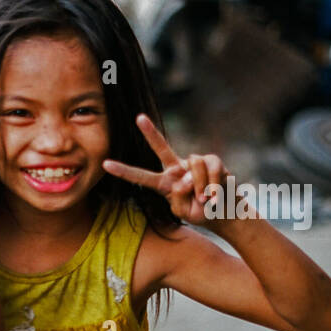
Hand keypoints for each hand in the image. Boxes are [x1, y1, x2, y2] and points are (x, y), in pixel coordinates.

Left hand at [102, 114, 230, 225]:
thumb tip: (184, 178)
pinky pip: (210, 167)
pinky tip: (215, 194)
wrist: (225, 212)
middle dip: (150, 132)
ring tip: (205, 200)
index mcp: (164, 184)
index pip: (141, 177)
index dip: (124, 171)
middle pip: (161, 148)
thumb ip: (179, 198)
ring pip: (193, 167)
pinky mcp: (211, 160)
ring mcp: (193, 163)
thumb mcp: (185, 212)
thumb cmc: (202, 213)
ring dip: (201, 187)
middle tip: (138, 117)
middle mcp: (176, 169)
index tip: (105, 164)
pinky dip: (213, 183)